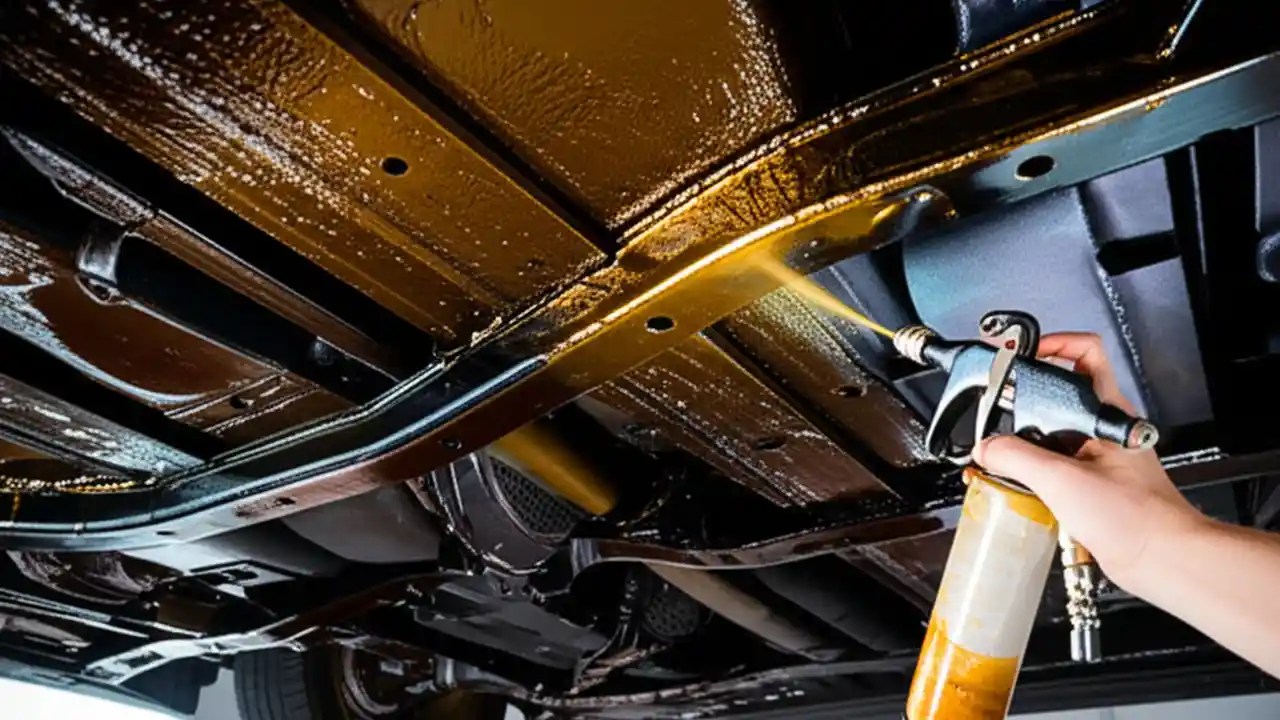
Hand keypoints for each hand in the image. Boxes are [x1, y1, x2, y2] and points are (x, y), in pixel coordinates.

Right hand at [973, 333, 1207, 594]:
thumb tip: (985, 447)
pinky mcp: (1092, 483)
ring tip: (1003, 451)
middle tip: (1000, 404)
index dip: (1051, 342)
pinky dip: (1032, 472)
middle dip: (1024, 399)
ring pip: (1053, 434)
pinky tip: (1019, 486)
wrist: (1160, 559)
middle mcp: (1105, 428)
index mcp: (1109, 412)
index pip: (1084, 352)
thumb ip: (1016, 457)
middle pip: (1058, 393)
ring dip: (1025, 442)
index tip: (1020, 352)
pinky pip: (1054, 466)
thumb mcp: (1062, 480)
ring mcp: (1099, 456)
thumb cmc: (1137, 518)